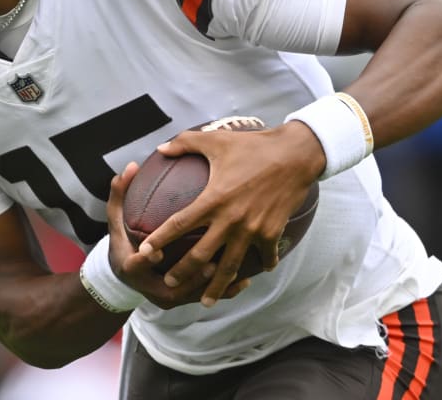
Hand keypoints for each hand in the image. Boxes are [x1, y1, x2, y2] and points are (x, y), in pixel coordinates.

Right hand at [106, 162, 250, 309]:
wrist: (122, 277)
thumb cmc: (124, 242)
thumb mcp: (117, 219)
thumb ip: (121, 193)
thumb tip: (130, 166)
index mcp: (130, 265)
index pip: (137, 263)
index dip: (149, 256)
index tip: (159, 250)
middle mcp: (149, 287)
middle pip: (172, 287)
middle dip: (192, 275)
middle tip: (211, 261)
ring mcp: (166, 298)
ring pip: (193, 295)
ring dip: (216, 284)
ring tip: (240, 271)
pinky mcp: (179, 302)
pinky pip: (204, 296)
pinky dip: (226, 291)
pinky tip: (246, 280)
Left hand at [135, 122, 323, 306]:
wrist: (296, 155)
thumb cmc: (254, 146)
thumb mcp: (216, 140)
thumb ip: (185, 143)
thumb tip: (161, 148)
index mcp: (213, 199)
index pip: (179, 223)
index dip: (160, 239)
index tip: (145, 251)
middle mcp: (230, 220)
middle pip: (201, 255)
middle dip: (182, 273)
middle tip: (169, 284)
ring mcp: (252, 229)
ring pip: (230, 266)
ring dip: (216, 286)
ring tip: (204, 300)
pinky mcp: (272, 233)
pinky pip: (264, 256)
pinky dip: (260, 266)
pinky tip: (253, 275)